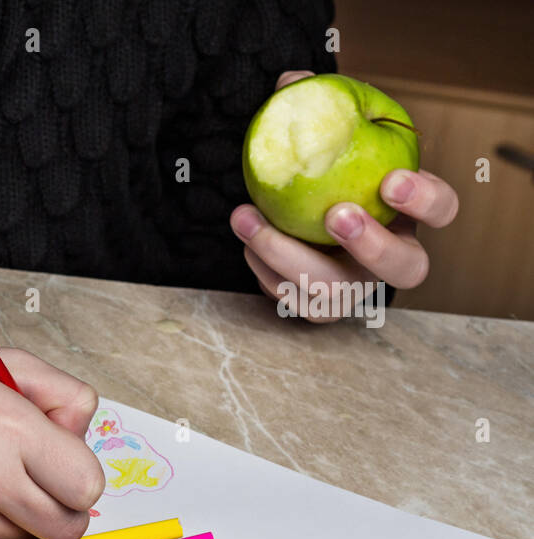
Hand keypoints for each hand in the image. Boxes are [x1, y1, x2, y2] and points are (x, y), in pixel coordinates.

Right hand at [0, 331, 104, 538]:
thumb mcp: (1, 364)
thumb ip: (62, 397)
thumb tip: (84, 444)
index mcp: (6, 424)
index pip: (86, 486)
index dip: (81, 478)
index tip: (65, 467)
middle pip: (67, 529)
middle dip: (64, 510)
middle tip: (42, 484)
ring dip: (20, 515)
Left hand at [231, 70, 458, 320]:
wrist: (299, 219)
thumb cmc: (327, 172)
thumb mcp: (329, 140)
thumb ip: (319, 110)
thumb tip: (291, 83)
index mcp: (410, 215)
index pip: (442, 210)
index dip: (424, 200)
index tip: (392, 180)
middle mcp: (390, 258)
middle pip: (404, 268)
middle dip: (372, 244)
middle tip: (336, 214)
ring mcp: (353, 289)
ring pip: (334, 294)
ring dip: (288, 257)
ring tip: (248, 219)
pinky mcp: (315, 307)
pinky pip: (292, 300)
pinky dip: (263, 269)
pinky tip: (246, 239)